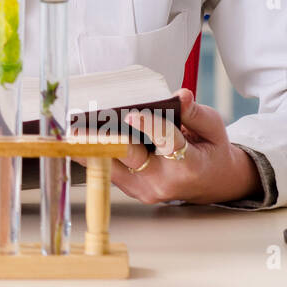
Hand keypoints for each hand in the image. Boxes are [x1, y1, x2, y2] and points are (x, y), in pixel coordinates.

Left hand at [73, 89, 261, 205]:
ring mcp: (146, 190)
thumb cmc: (210, 152)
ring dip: (90, 147)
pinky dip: (94, 154)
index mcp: (189, 165)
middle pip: (130, 157)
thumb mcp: (214, 129)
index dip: (149, 128)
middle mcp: (165, 181)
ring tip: (71, 129)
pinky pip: (110, 171)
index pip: (168, 143)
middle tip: (82, 124)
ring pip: (112, 166)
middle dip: (106, 139)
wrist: (212, 184)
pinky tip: (77, 139)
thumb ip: (195, 113)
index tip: (132, 115)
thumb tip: (180, 96)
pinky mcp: (133, 190)